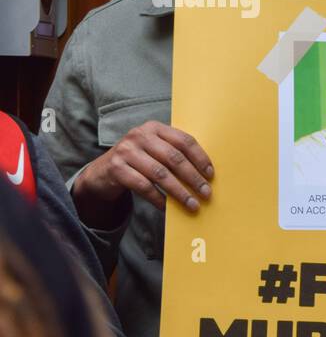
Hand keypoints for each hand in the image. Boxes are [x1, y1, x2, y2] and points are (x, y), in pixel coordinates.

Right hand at [73, 120, 212, 225]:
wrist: (103, 171)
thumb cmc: (139, 161)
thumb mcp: (155, 150)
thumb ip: (175, 154)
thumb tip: (206, 175)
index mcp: (155, 128)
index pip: (184, 140)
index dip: (200, 158)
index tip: (211, 175)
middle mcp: (139, 135)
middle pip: (174, 158)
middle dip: (193, 178)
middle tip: (206, 194)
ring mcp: (126, 151)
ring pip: (160, 174)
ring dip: (179, 192)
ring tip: (192, 204)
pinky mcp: (116, 168)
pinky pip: (144, 186)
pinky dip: (159, 199)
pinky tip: (168, 208)